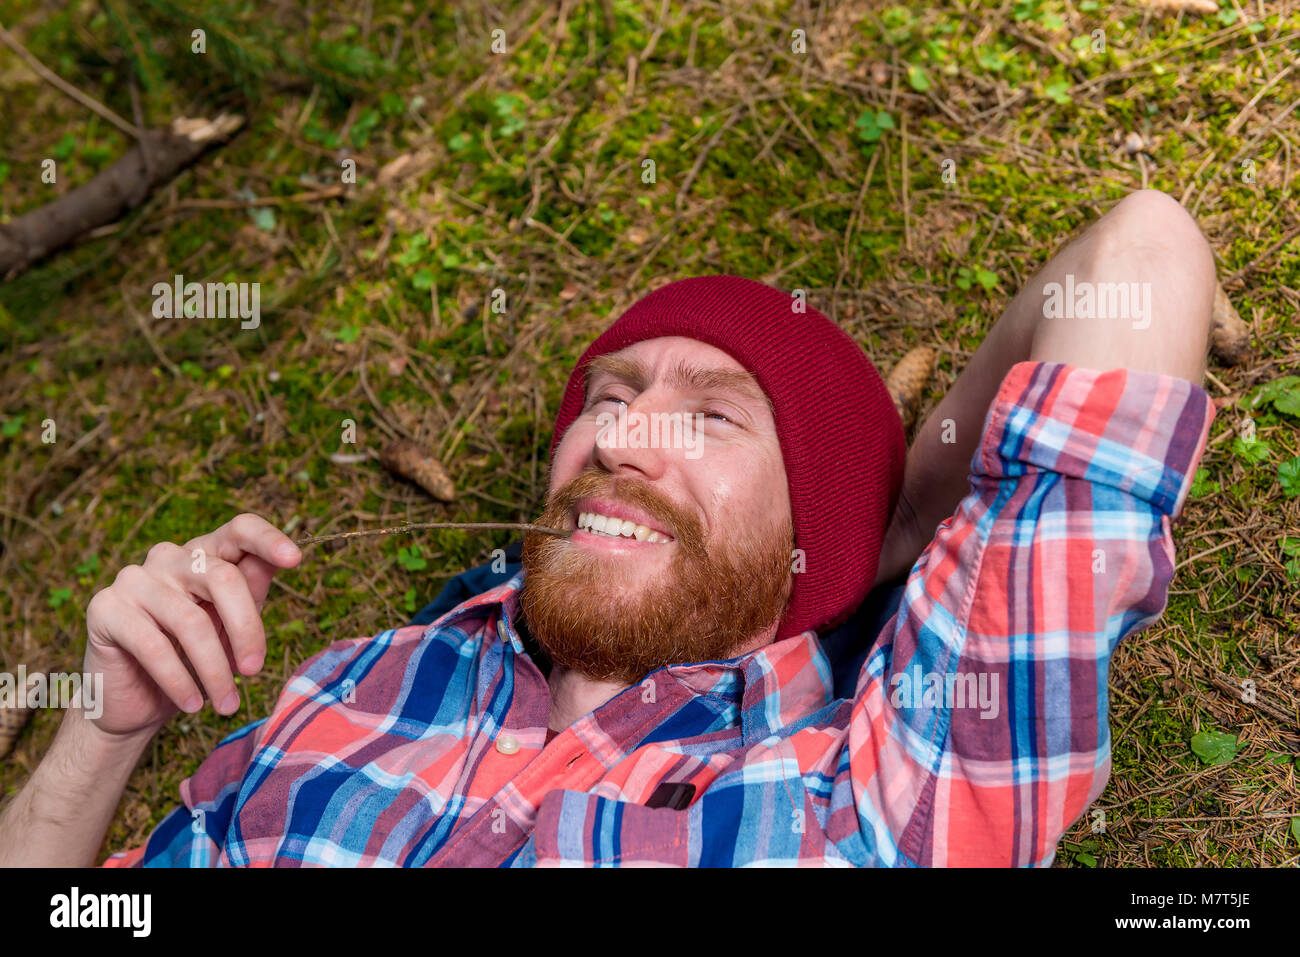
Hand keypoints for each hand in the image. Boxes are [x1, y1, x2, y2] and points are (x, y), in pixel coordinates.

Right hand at [82, 513, 301, 737]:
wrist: (135, 702)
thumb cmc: (192, 660)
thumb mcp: (231, 627)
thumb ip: (251, 593)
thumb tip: (280, 561)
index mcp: (204, 554)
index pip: (239, 529)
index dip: (268, 539)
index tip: (295, 560)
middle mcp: (168, 557)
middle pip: (222, 578)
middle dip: (247, 630)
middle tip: (254, 672)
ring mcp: (133, 579)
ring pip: (191, 621)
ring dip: (215, 670)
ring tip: (227, 704)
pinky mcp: (105, 608)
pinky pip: (153, 646)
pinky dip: (180, 680)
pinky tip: (193, 703)